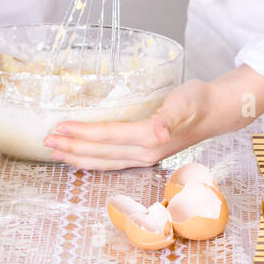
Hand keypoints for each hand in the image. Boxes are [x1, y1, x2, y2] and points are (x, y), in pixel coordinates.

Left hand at [42, 64, 263, 169]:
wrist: (218, 111)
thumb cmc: (200, 101)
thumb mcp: (185, 103)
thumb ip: (169, 118)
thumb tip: (158, 133)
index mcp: (148, 140)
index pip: (107, 137)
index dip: (82, 134)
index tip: (59, 128)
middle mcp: (143, 153)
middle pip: (100, 154)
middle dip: (72, 148)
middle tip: (46, 141)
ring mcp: (144, 157)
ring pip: (104, 161)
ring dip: (79, 157)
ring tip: (56, 152)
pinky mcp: (145, 154)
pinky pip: (113, 161)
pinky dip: (94, 160)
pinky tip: (83, 157)